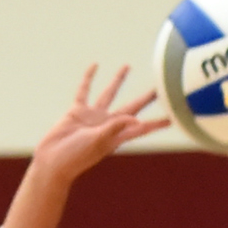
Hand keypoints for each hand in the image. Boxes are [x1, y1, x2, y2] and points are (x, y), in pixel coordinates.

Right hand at [27, 65, 169, 187]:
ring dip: (118, 80)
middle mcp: (108, 125)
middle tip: (160, 87)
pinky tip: (94, 66)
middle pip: (132, 107)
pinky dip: (89, 78)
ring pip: (110, 94)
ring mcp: (93, 117)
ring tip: (127, 66)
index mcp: (117, 136)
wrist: (53, 161)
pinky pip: (85, 91)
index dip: (158, 123)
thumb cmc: (76, 157)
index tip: (174, 118)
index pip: (142, 128)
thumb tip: (137, 120)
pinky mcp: (77, 111)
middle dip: (146, 98)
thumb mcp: (98, 142)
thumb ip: (115, 129)